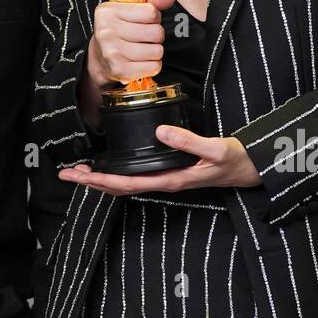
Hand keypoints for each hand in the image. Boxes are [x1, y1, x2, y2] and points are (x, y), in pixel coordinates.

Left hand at [57, 125, 261, 195]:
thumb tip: (160, 131)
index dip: (99, 180)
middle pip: (119, 186)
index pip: (126, 184)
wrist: (252, 170)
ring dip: (100, 178)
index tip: (77, 175)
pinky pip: (137, 175)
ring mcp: (166, 178)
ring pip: (126, 182)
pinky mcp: (170, 172)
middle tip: (65, 174)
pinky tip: (109, 166)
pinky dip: (117, 172)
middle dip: (91, 181)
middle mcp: (164, 182)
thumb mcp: (215, 149)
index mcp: (170, 179)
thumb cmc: (235, 162)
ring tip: (78, 171)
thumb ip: (188, 141)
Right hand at [84, 0, 177, 90]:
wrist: (99, 58)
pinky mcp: (120, 71)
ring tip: (142, 49)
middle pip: (157, 33)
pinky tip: (140, 61)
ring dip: (154, 51)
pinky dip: (152, 65)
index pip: (152, 13)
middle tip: (143, 37)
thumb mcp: (132, 9)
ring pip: (157, 51)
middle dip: (156, 35)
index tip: (143, 21)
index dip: (154, 18)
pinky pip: (154, 67)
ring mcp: (112, 53)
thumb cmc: (119, 29)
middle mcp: (107, 31)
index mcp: (108, 12)